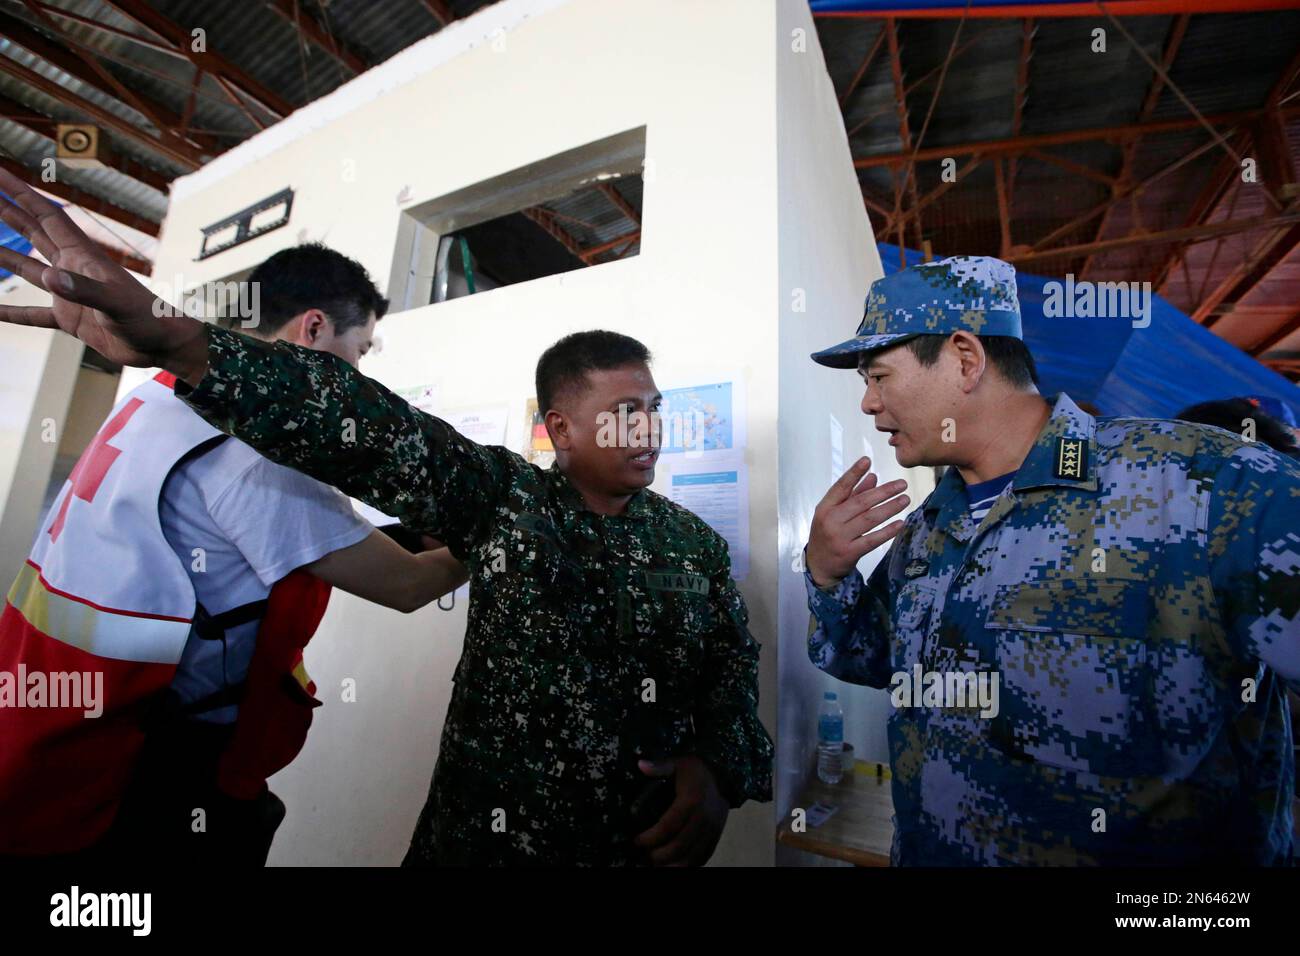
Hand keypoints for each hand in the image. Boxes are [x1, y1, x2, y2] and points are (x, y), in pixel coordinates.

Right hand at [0, 167, 207, 377]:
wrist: (162, 346)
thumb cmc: (148, 319)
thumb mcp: (116, 303)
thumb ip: (84, 290)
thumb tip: (49, 277)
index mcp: (84, 256)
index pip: (47, 216)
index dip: (23, 193)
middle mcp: (74, 269)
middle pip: (34, 234)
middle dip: (9, 213)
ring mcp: (71, 293)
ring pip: (29, 269)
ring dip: (5, 257)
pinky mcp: (71, 319)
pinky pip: (34, 314)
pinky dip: (12, 312)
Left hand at [633, 755, 728, 865]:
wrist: (722, 776)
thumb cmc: (695, 770)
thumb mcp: (676, 763)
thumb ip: (659, 766)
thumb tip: (640, 764)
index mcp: (692, 800)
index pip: (668, 825)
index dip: (650, 837)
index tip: (637, 841)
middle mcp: (704, 817)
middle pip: (679, 845)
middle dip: (659, 855)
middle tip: (646, 855)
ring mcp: (712, 829)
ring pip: (692, 856)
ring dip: (673, 864)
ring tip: (657, 864)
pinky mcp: (717, 836)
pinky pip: (703, 857)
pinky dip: (688, 864)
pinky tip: (674, 864)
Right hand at [806, 456, 909, 587]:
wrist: (818, 565)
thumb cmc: (827, 534)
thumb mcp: (833, 513)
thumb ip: (852, 494)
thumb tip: (873, 476)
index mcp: (825, 508)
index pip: (840, 487)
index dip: (854, 473)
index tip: (867, 460)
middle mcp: (831, 521)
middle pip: (861, 503)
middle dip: (883, 492)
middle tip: (901, 484)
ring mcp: (840, 538)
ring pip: (869, 519)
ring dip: (890, 508)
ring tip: (905, 499)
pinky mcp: (850, 553)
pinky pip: (872, 540)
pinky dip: (887, 531)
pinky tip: (900, 523)